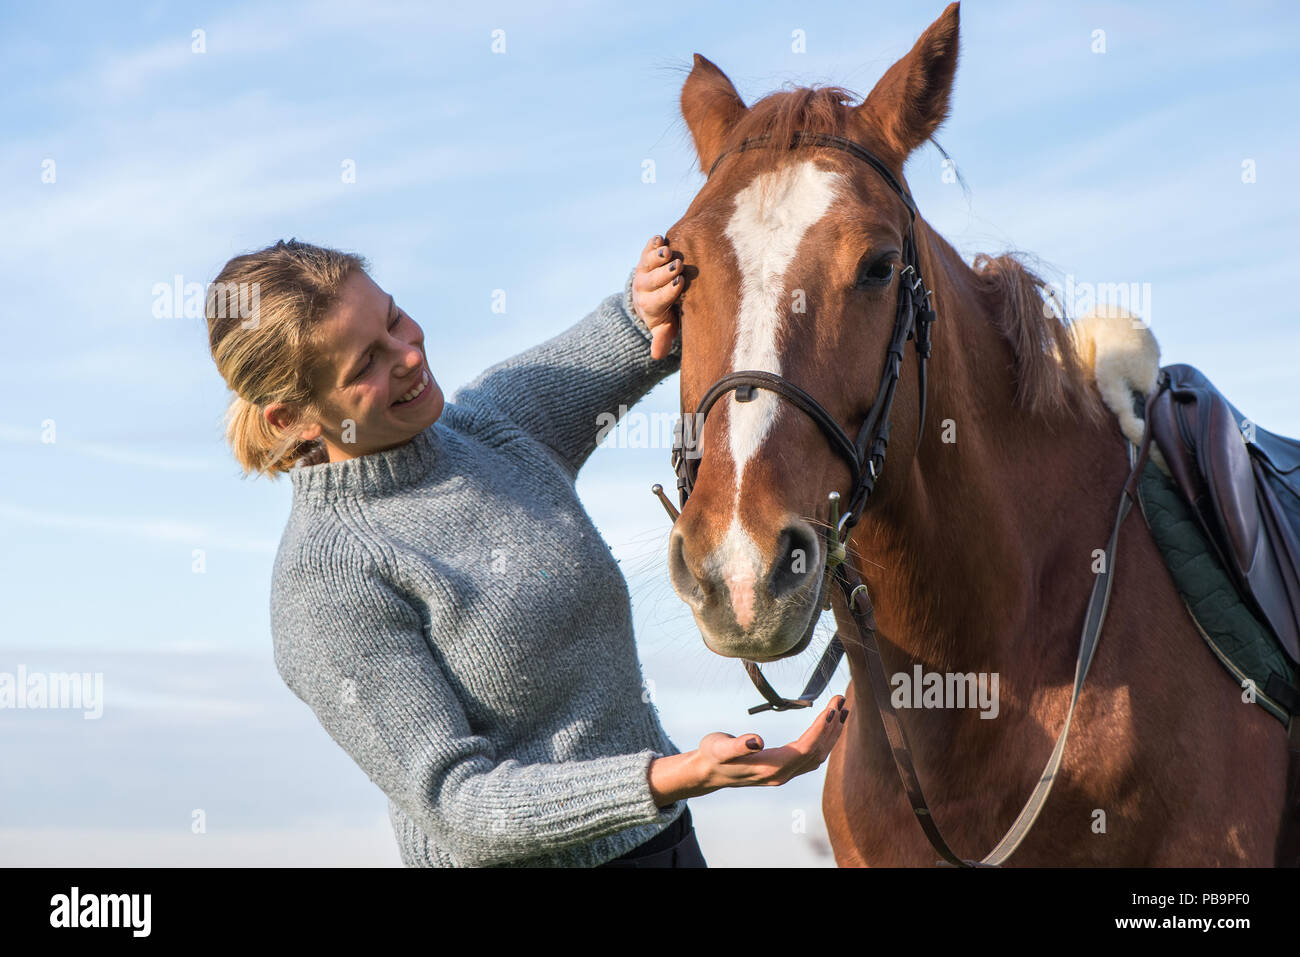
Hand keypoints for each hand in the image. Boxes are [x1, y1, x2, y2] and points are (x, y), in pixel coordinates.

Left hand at [632, 234, 684, 360]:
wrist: (648, 296)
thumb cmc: (663, 314)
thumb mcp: (664, 328)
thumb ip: (662, 340)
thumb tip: (657, 356)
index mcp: (649, 306)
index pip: (657, 299)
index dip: (668, 291)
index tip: (680, 283)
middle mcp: (643, 287)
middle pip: (652, 279)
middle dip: (664, 272)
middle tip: (677, 265)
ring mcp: (642, 270)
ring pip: (646, 262)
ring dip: (656, 256)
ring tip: (667, 250)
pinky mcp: (645, 256)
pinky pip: (647, 249)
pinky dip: (652, 243)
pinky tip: (659, 238)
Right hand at [646, 696, 848, 804]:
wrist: (707, 771)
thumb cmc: (712, 754)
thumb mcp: (719, 746)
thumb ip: (737, 745)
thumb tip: (757, 741)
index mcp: (771, 768)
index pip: (805, 748)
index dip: (821, 729)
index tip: (832, 708)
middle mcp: (782, 774)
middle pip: (816, 751)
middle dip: (832, 726)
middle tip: (842, 700)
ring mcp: (784, 774)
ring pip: (817, 756)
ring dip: (831, 734)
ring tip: (842, 711)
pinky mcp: (783, 770)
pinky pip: (811, 757)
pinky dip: (823, 741)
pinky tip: (827, 728)